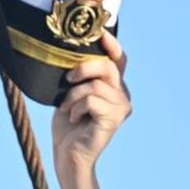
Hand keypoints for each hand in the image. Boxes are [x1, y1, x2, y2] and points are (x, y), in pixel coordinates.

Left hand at [52, 32, 130, 173]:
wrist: (68, 156)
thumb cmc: (68, 127)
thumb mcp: (70, 95)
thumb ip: (79, 77)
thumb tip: (71, 54)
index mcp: (113, 86)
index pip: (118, 59)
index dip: (111, 44)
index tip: (100, 33)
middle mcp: (122, 94)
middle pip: (107, 66)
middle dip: (83, 68)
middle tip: (67, 79)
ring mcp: (121, 106)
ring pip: (96, 85)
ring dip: (74, 95)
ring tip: (67, 108)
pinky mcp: (115, 118)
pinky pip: (92, 99)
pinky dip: (76, 107)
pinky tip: (74, 118)